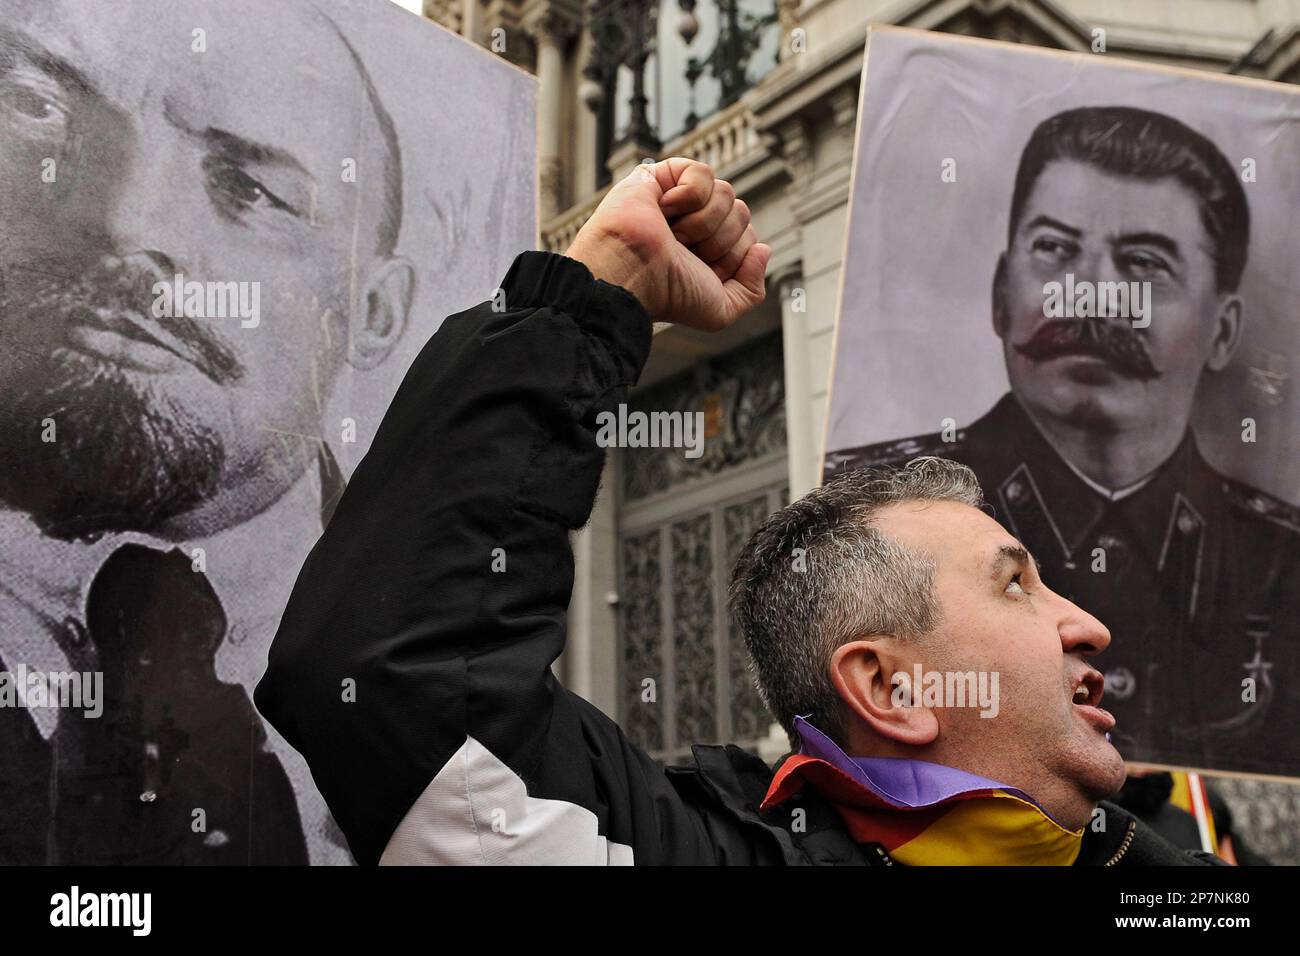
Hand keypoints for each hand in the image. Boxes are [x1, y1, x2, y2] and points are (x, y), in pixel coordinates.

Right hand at [563, 157, 770, 331]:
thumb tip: (763, 249)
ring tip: (673, 234)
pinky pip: (703, 172)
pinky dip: (690, 194)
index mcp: (706, 253)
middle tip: (685, 251)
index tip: (701, 270)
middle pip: (741, 213)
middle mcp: (694, 226)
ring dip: (703, 222)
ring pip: (726, 193)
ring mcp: (679, 201)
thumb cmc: (667, 295)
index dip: (733, 256)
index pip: (748, 238)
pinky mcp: (662, 176)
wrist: (633, 275)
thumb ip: (752, 290)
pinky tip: (666, 209)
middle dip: (720, 239)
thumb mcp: (720, 311)